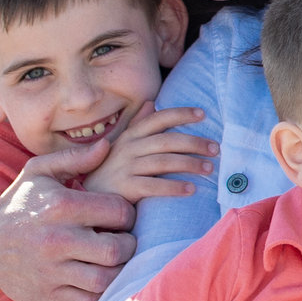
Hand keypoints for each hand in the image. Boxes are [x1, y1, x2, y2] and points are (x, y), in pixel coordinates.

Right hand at [0, 138, 137, 300]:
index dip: (127, 214)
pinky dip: (103, 295)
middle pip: (116, 249)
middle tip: (122, 240)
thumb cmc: (17, 205)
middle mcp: (56, 240)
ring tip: (114, 260)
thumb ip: (75, 159)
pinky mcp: (47, 295)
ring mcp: (51, 271)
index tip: (120, 217)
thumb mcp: (38, 173)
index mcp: (60, 206)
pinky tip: (101, 279)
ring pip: (105, 279)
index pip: (118, 212)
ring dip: (119, 271)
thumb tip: (108, 145)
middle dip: (129, 245)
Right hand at [81, 102, 215, 204]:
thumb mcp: (120, 144)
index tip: (203, 114)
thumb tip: (152, 103)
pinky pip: (153, 186)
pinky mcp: (125, 188)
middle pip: (167, 141)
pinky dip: (174, 187)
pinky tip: (191, 189)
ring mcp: (125, 168)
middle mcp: (128, 148)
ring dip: (190, 164)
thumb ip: (137, 124)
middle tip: (216, 149)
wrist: (85, 197)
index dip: (181, 114)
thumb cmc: (109, 169)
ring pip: (164, 162)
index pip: (159, 119)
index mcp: (131, 135)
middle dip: (194, 143)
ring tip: (210, 169)